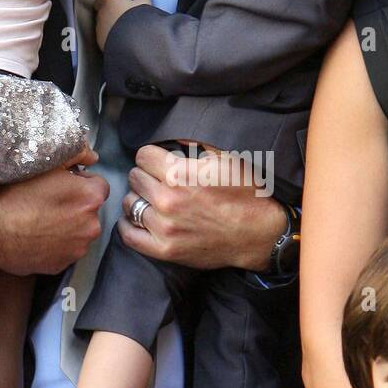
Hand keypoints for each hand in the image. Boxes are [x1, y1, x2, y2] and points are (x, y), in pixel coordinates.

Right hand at [0, 144, 107, 276]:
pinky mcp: (63, 265)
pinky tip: (38, 237)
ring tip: (41, 221)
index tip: (61, 185)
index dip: (79, 183)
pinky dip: (57, 244)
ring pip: (79, 232)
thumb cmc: (16, 193)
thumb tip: (93, 157)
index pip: (98, 185)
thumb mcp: (46, 165)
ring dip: (68, 226)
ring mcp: (78, 248)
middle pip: (90, 211)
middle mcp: (92, 225)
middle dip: (76, 206)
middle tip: (48, 203)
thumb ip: (76, 156)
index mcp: (91, 198)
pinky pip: (65, 250)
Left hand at [94, 0, 143, 49]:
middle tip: (125, 20)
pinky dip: (112, 40)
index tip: (118, 5)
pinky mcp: (101, 45)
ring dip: (111, 29)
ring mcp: (99, 32)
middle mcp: (100, 16)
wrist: (135, 45)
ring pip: (103, 28)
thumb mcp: (144, 1)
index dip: (109, 2)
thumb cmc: (139, 19)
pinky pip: (106, 40)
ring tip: (126, 33)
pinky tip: (123, 43)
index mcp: (108, 2)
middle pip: (103, 14)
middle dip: (111, 16)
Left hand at [117, 143, 287, 270]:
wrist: (259, 234)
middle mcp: (168, 200)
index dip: (154, 156)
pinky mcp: (164, 250)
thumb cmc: (247, 195)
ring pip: (130, 203)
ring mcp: (164, 227)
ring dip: (140, 198)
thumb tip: (173, 138)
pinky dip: (130, 224)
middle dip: (148, 175)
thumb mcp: (226, 159)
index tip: (161, 162)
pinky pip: (128, 234)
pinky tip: (140, 218)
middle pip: (135, 177)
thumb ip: (194, 145)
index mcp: (180, 174)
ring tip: (155, 200)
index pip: (143, 156)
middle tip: (162, 181)